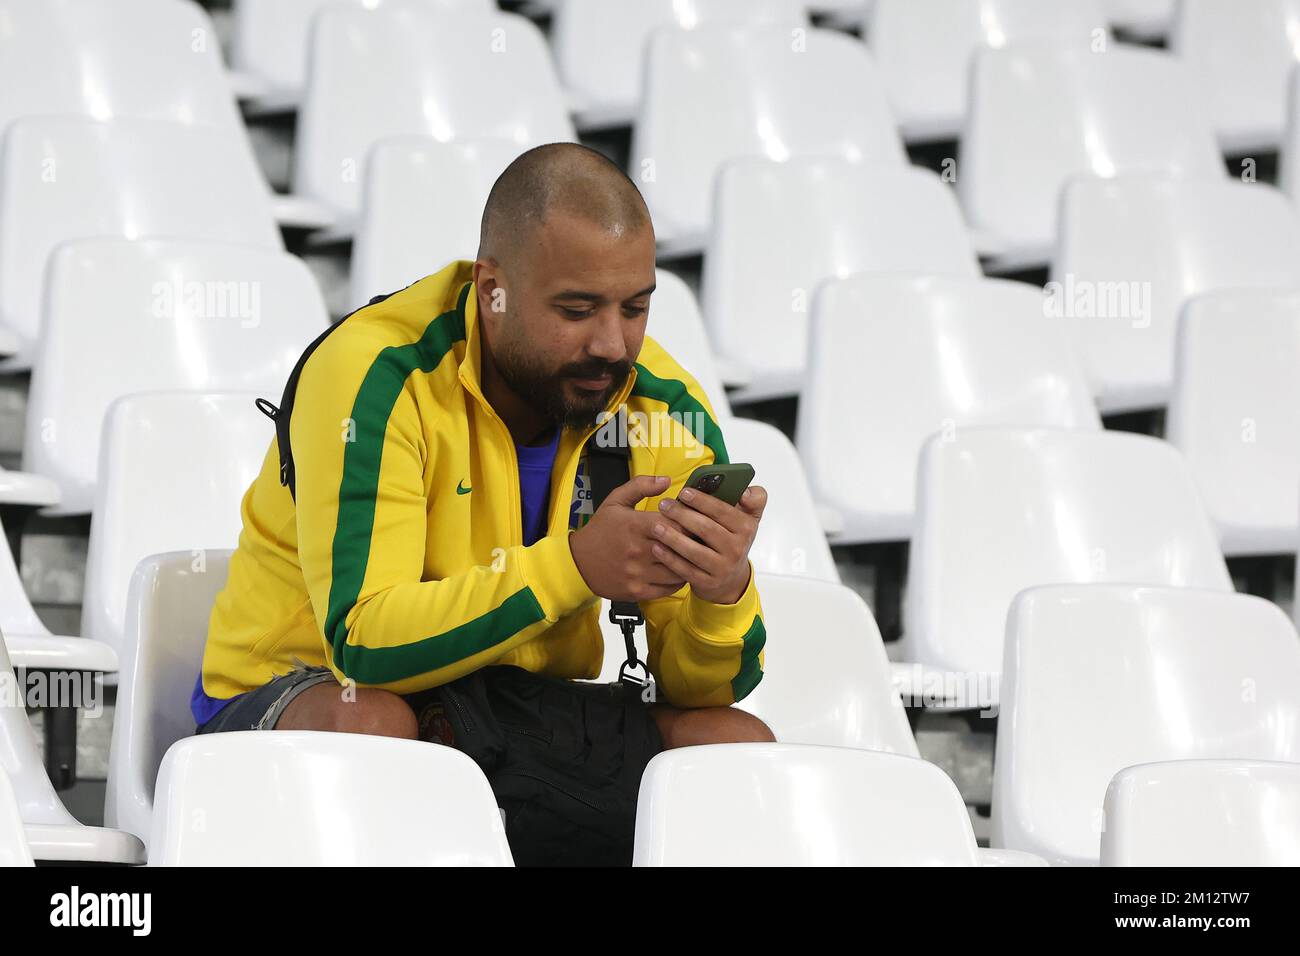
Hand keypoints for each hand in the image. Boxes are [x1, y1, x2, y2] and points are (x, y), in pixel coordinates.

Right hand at [569, 475, 689, 602]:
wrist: (578, 562)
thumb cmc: (600, 530)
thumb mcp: (616, 501)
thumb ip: (641, 486)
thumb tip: (666, 480)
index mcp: (636, 526)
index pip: (676, 524)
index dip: (689, 523)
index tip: (692, 522)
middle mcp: (639, 551)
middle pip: (680, 547)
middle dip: (693, 543)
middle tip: (699, 540)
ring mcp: (639, 573)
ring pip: (678, 571)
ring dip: (688, 563)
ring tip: (691, 556)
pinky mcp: (638, 591)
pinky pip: (669, 589)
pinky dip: (678, 581)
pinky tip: (678, 572)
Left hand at [649, 484, 766, 604]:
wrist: (730, 578)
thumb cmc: (732, 539)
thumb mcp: (749, 518)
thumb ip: (754, 499)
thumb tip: (745, 491)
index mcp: (746, 528)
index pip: (723, 511)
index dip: (702, 500)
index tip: (684, 492)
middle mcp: (737, 549)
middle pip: (706, 529)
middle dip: (682, 515)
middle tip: (664, 505)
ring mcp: (723, 568)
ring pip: (694, 551)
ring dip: (672, 537)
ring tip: (656, 526)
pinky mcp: (708, 582)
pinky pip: (685, 570)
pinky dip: (670, 558)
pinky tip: (657, 547)